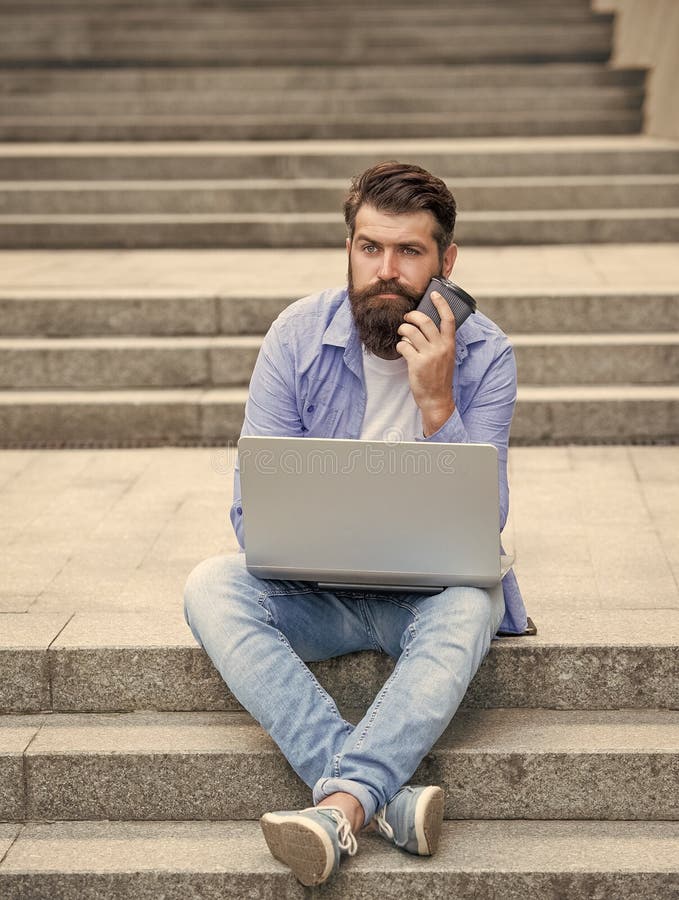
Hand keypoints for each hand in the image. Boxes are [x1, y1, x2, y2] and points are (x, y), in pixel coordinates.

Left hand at [396, 291, 455, 436]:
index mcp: (450, 344)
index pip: (448, 318)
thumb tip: (426, 325)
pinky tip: (402, 350)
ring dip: (403, 330)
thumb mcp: (446, 357)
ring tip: (402, 334)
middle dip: (413, 316)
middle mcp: (441, 347)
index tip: (434, 294)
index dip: (441, 303)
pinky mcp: (417, 363)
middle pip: (425, 321)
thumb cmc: (439, 376)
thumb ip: (440, 341)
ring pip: (411, 331)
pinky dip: (400, 346)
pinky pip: (403, 346)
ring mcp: (429, 355)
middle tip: (407, 318)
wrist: (437, 398)